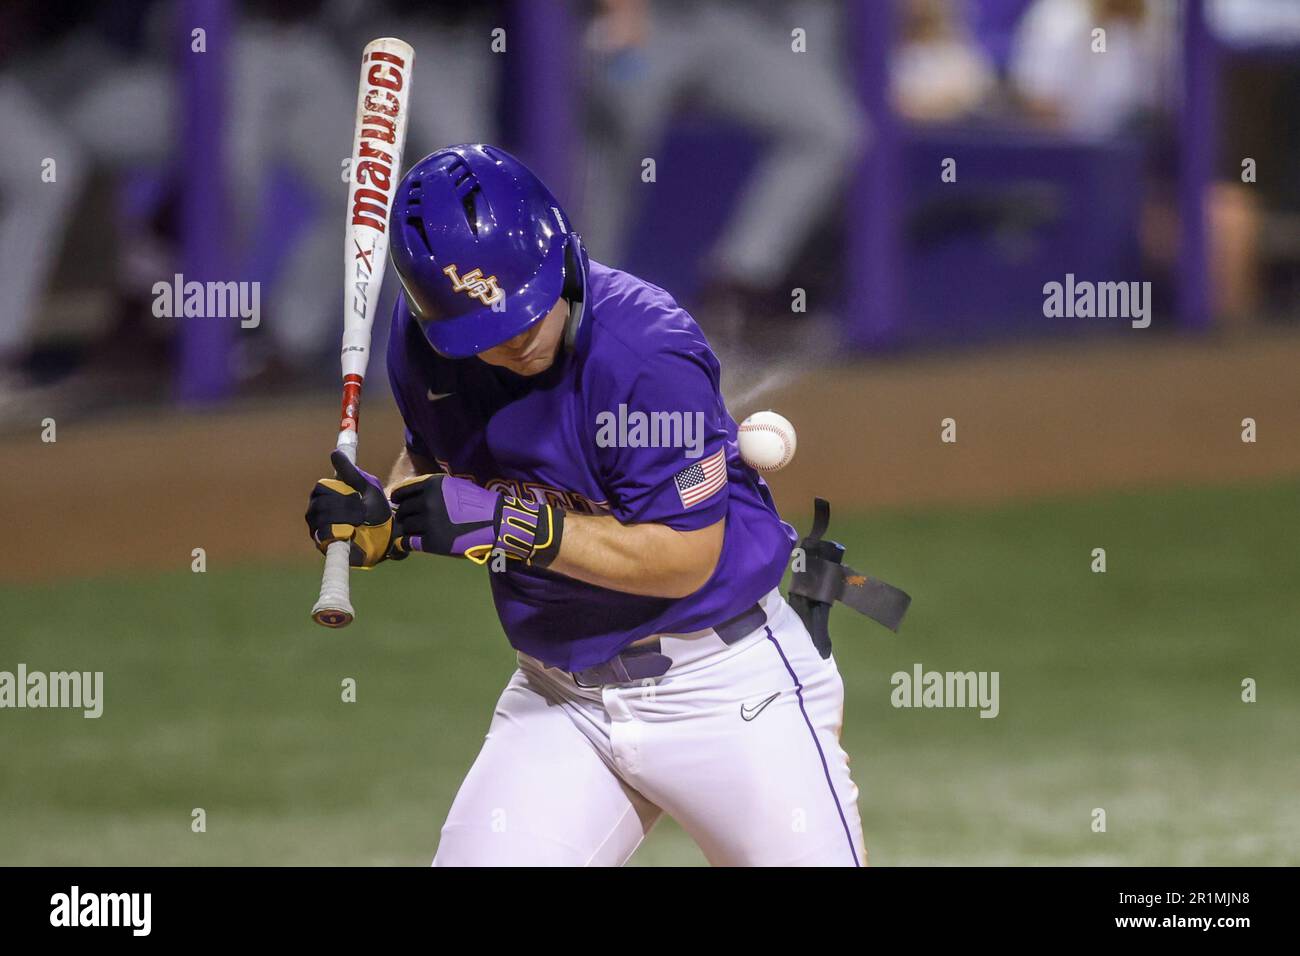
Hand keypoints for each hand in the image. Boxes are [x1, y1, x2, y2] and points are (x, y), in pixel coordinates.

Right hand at [305, 450, 400, 567]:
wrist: (387, 533)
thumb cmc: (375, 506)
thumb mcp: (367, 486)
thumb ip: (351, 472)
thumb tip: (334, 453)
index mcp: (324, 494)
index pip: (321, 488)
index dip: (339, 493)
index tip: (358, 497)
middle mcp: (316, 510)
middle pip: (321, 505)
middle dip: (344, 508)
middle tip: (363, 512)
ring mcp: (317, 528)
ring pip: (322, 521)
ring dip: (344, 520)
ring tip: (361, 522)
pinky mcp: (323, 544)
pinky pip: (324, 537)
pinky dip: (339, 534)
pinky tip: (352, 533)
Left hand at [390, 474, 563, 566]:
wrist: (497, 523)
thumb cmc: (478, 503)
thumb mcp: (455, 485)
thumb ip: (433, 488)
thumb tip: (410, 496)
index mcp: (432, 485)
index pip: (403, 491)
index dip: (398, 498)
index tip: (398, 503)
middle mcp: (427, 502)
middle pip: (403, 510)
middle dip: (405, 515)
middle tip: (411, 520)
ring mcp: (429, 523)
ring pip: (405, 526)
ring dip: (409, 529)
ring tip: (416, 531)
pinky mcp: (432, 542)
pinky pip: (409, 542)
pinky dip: (406, 543)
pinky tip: (410, 543)